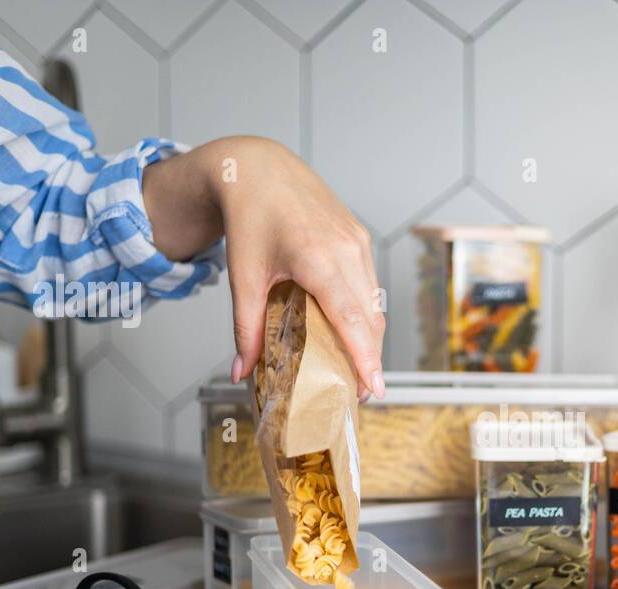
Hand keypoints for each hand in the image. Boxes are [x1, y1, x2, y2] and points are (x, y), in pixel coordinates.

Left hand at [143, 136, 384, 400]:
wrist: (257, 166)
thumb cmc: (249, 215)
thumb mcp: (244, 276)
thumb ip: (245, 328)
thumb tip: (242, 372)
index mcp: (317, 258)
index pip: (352, 319)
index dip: (365, 358)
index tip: (373, 388)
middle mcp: (346, 249)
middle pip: (370, 318)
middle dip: (370, 358)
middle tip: (361, 392)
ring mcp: (357, 242)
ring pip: (375, 303)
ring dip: (370, 338)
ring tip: (358, 368)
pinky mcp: (359, 237)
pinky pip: (370, 285)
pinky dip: (366, 313)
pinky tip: (352, 331)